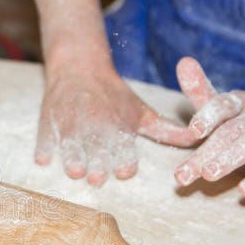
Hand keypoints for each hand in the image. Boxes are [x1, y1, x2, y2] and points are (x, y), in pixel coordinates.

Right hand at [35, 68, 195, 185]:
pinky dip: (45, 149)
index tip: (125, 169)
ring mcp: (69, 126)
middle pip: (97, 151)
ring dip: (73, 160)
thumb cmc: (114, 96)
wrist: (79, 67)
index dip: (124, 160)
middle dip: (98, 164)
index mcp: (118, 127)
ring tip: (75, 171)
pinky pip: (45, 138)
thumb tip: (200, 140)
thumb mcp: (141, 112)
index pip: (122, 148)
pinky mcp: (48, 124)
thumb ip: (167, 132)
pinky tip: (44, 159)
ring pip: (71, 146)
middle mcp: (94, 127)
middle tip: (97, 176)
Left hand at [172, 57, 244, 195]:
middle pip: (231, 132)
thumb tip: (183, 61)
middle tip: (183, 174)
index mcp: (240, 103)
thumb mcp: (220, 108)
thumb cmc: (240, 125)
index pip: (224, 105)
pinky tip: (244, 190)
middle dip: (206, 152)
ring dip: (230, 159)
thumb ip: (200, 90)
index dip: (208, 116)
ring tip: (208, 175)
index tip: (192, 131)